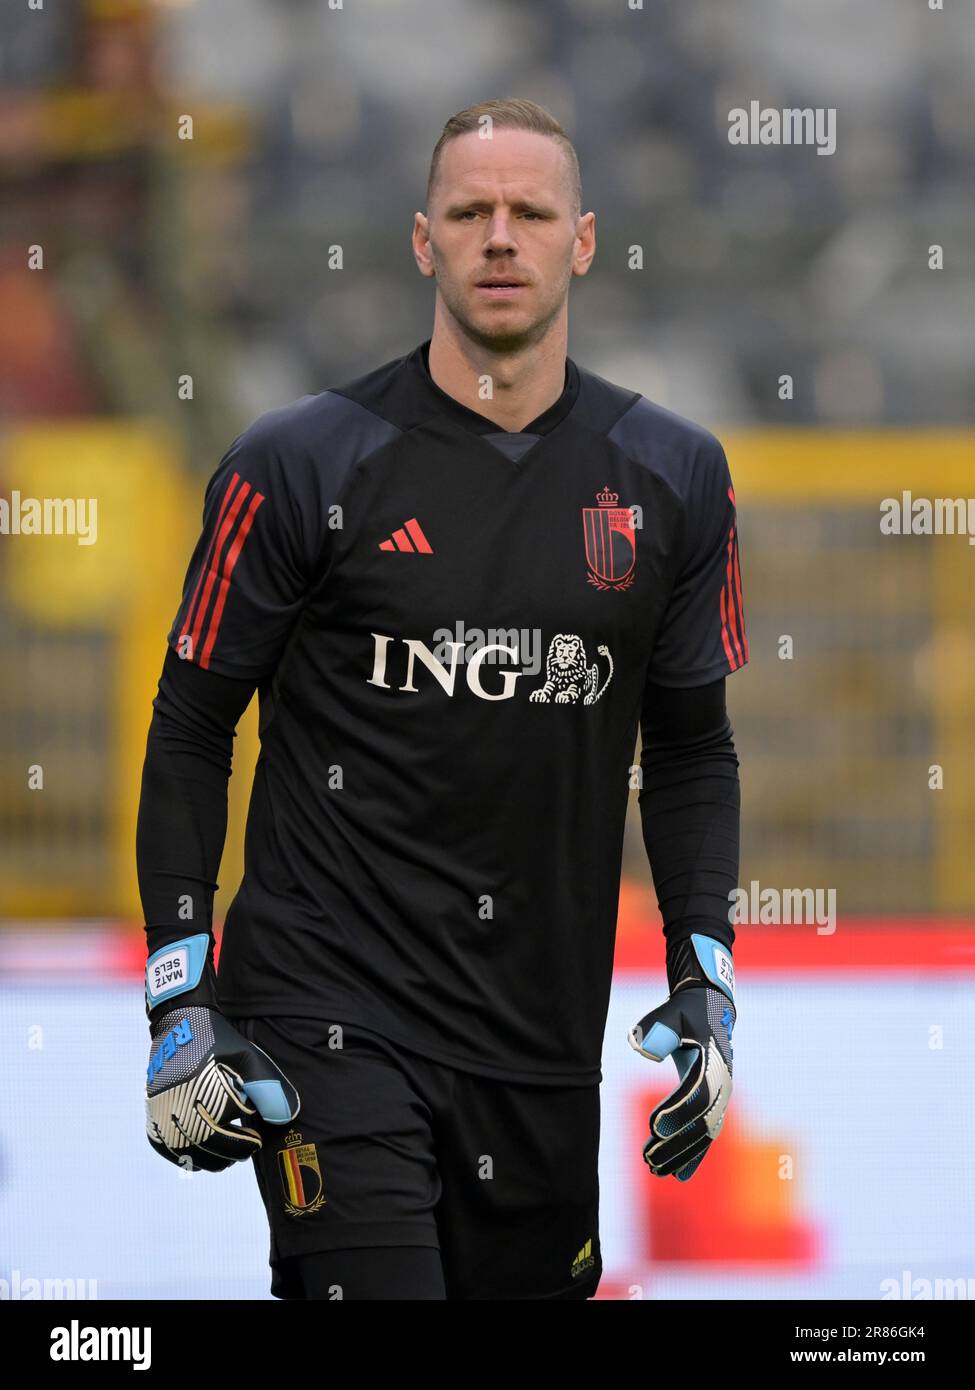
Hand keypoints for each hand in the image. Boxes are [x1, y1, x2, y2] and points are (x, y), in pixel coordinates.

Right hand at [146, 1004, 299, 1171]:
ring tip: (231, 1153)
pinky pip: (170, 1151)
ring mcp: (160, 1112)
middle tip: (250, 1146)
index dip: (248, 1134)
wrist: (179, 1024)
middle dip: (234, 1150)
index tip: (258, 1135)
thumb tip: (287, 1117)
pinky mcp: (152, 1117)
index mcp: (199, 1085)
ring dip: (213, 1159)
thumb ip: (268, 1086)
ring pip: (188, 1154)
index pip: (229, 1124)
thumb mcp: (248, 1056)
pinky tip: (207, 1152)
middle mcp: (175, 1101)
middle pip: (209, 1144)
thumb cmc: (219, 1041)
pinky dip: (190, 1157)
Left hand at [628, 934, 734, 1180]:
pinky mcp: (714, 1104)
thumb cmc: (685, 1011)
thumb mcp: (671, 1012)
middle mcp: (722, 1084)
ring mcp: (721, 1097)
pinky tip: (678, 1175)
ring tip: (654, 1170)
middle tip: (648, 1160)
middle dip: (675, 1143)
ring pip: (704, 1134)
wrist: (710, 1010)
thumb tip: (643, 1049)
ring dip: (680, 1154)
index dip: (676, 1111)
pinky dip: (693, 1155)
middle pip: (701, 1122)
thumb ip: (657, 1027)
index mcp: (714, 1062)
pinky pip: (705, 1134)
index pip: (696, 1093)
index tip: (653, 1127)